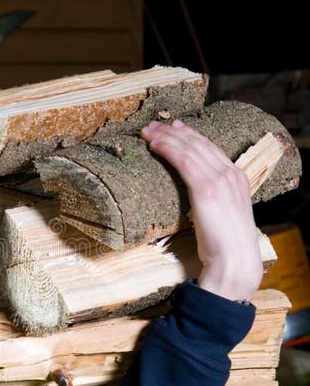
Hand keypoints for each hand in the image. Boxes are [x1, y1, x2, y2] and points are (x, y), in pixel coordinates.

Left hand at [140, 119, 262, 301]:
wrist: (235, 260)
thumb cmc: (226, 246)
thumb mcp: (224, 215)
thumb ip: (214, 201)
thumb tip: (197, 200)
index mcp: (238, 178)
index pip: (211, 147)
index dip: (191, 135)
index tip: (175, 127)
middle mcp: (230, 174)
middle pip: (198, 143)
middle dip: (174, 132)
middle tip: (154, 125)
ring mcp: (220, 180)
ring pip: (189, 148)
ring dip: (166, 137)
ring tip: (148, 131)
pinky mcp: (206, 188)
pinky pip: (183, 160)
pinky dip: (167, 149)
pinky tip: (154, 145)